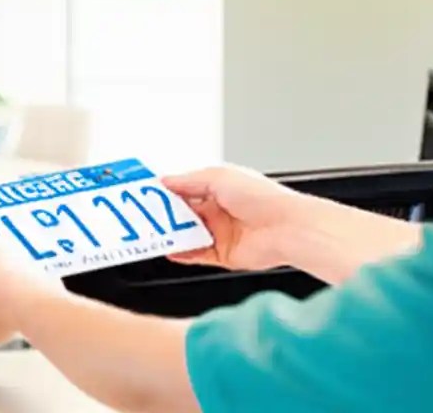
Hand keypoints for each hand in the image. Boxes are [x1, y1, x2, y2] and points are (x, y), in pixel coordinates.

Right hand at [161, 165, 308, 271]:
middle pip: (185, 213)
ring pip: (189, 234)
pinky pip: (198, 254)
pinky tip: (171, 249)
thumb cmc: (263, 197)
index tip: (148, 194)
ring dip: (172, 234)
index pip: (187, 188)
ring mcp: (222, 233)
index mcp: (222, 187)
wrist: (286, 228)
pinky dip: (183, 253)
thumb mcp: (219, 176)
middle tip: (146, 216)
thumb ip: (190, 180)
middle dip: (166, 215)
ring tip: (154, 233)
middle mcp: (221, 210)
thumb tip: (167, 180)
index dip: (168, 192)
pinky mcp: (224, 254)